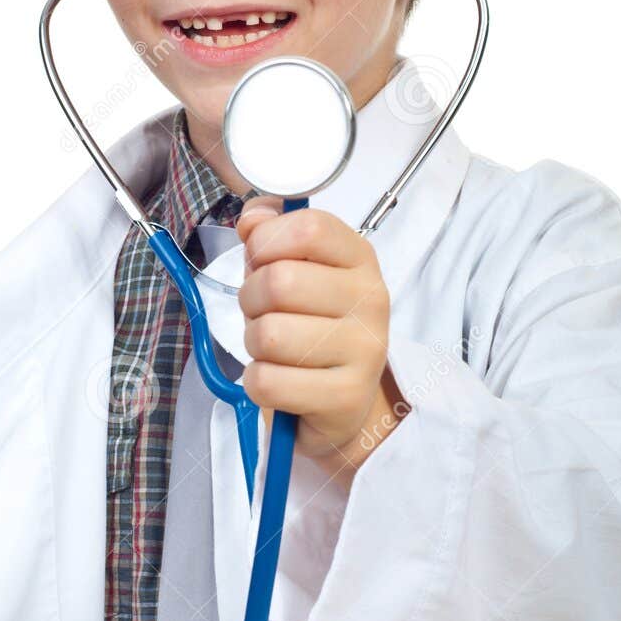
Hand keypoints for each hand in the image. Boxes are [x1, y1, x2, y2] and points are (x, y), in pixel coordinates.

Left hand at [235, 197, 409, 480]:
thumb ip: (269, 236)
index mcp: (359, 258)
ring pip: (269, 335)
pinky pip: (268, 381)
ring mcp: (365, 350)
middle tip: (261, 312)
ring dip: (253, 344)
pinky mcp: (347, 397)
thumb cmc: (312, 325)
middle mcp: (371, 299)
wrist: (343, 402)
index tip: (261, 258)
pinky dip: (257, 383)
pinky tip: (279, 380)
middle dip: (250, 299)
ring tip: (272, 349)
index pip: (309, 228)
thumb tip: (252, 218)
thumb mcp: (292, 271)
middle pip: (279, 283)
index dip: (267, 241)